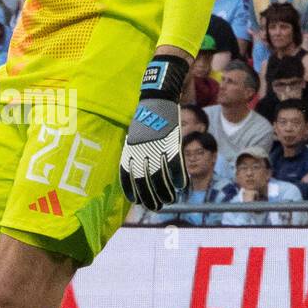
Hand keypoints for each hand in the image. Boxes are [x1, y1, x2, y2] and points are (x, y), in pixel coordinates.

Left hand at [119, 54, 189, 210]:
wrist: (157, 99)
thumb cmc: (145, 118)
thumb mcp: (133, 136)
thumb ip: (134, 153)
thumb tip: (138, 170)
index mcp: (129, 149)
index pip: (127, 176)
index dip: (131, 191)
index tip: (136, 201)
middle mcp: (141, 151)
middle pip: (144, 180)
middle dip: (150, 197)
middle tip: (155, 207)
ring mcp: (157, 148)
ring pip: (161, 176)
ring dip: (165, 191)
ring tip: (169, 200)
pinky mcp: (171, 143)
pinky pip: (175, 165)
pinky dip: (179, 177)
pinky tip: (181, 186)